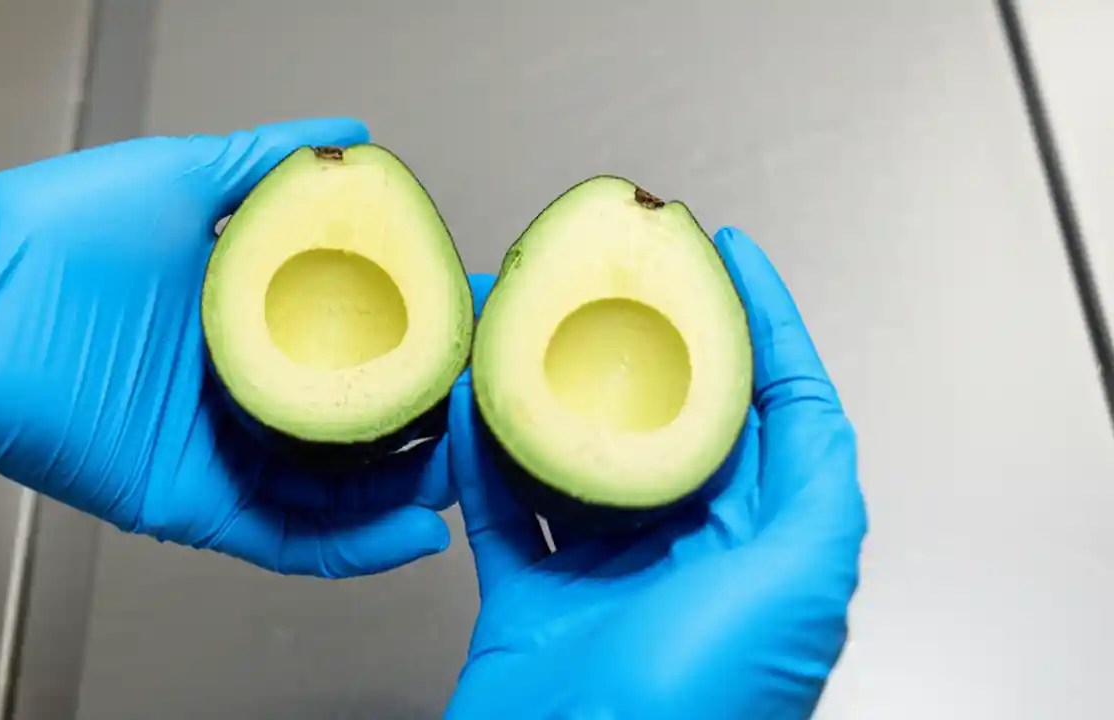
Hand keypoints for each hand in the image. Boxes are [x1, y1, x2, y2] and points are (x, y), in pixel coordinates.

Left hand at [0, 119, 454, 576]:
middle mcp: (239, 386)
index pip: (356, 331)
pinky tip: (415, 533)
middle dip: (433, 414)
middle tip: (496, 398)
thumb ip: (265, 162)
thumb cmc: (51, 237)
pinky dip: (354, 548)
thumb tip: (349, 136)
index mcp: (243, 316)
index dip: (422, 325)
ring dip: (411, 487)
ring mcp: (220, 448)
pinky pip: (288, 539)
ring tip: (475, 471)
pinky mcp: (193, 502)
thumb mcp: (178, 176)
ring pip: (336, 486)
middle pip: (357, 413)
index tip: (483, 312)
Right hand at [446, 229, 866, 718]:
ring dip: (560, 395)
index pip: (777, 411)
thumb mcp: (797, 587)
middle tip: (627, 278)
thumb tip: (806, 399)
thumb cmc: (699, 710)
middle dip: (652, 344)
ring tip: (539, 331)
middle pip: (674, 421)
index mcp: (763, 550)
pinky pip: (504, 512)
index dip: (760, 326)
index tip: (730, 258)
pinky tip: (470, 408)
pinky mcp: (531, 601)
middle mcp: (689, 556)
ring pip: (582, 458)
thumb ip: (818, 490)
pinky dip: (484, 459)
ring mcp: (608, 577)